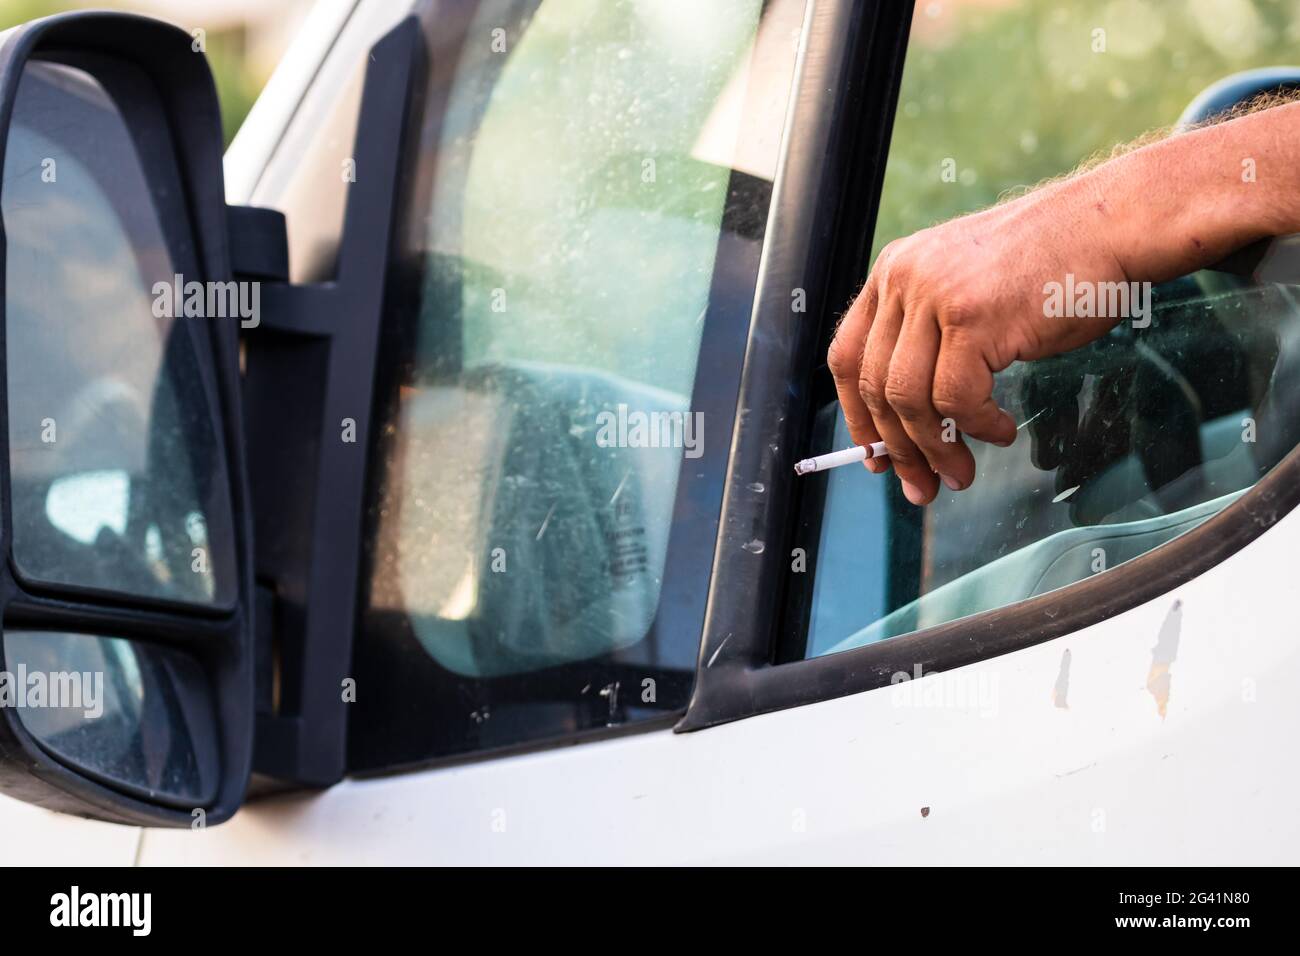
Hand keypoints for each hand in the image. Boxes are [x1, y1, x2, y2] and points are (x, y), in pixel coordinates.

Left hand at [828, 175, 1133, 504]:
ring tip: (961, 472)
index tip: (874, 457)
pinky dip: (975, 426)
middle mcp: (905, 278)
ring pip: (909, 399)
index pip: (847, 356)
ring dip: (934, 449)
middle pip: (875, 385)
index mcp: (894, 271)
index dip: (856, 416)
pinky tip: (999, 430)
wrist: (1112, 223)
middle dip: (898, 449)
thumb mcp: (967, 292)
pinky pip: (954, 398)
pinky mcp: (972, 316)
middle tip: (923, 487)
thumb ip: (929, 340)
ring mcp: (935, 294)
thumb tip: (906, 423)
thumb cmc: (1051, 266)